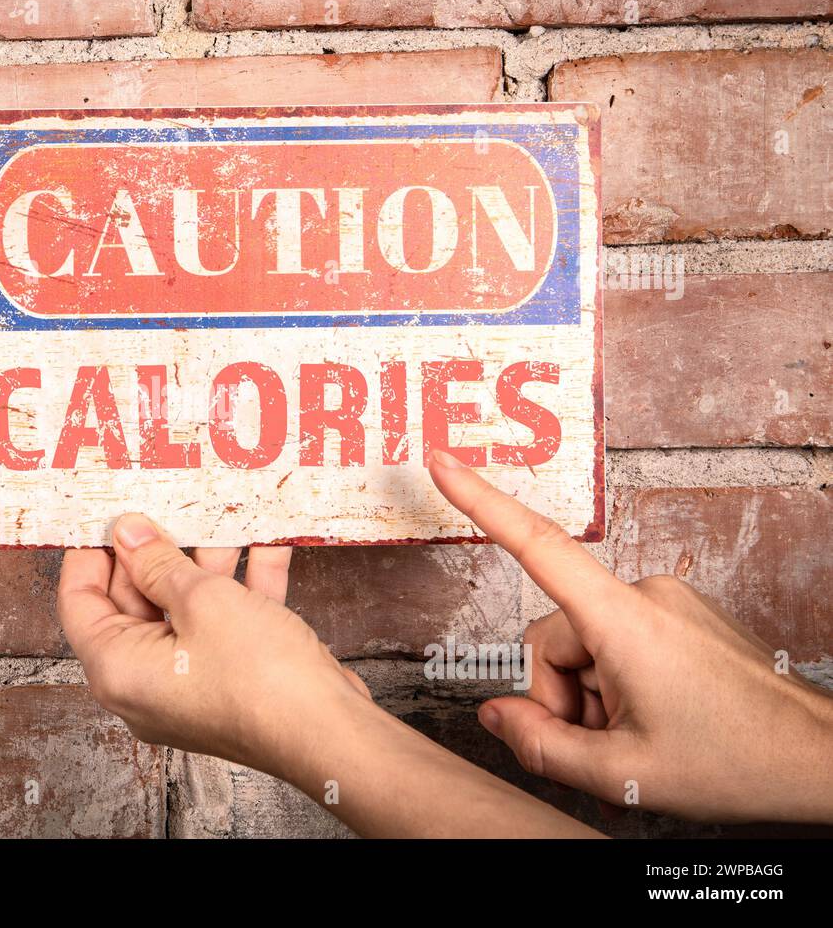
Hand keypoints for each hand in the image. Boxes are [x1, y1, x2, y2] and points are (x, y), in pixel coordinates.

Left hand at [57, 514, 369, 778]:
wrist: (329, 732)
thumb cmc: (260, 678)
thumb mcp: (203, 600)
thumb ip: (159, 562)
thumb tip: (128, 534)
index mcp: (117, 670)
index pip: (79, 604)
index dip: (89, 555)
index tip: (106, 517)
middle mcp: (144, 683)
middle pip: (134, 603)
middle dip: (158, 551)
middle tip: (169, 505)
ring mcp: (188, 683)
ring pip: (186, 610)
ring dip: (208, 562)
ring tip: (224, 516)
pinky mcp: (229, 681)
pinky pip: (223, 625)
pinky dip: (242, 587)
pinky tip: (268, 545)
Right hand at [429, 450, 832, 823]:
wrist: (820, 761)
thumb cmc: (739, 762)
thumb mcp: (622, 773)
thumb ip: (540, 745)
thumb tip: (496, 715)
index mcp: (622, 620)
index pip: (535, 546)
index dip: (480, 502)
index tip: (442, 463)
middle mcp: (643, 595)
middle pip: (554, 638)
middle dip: (562, 697)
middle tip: (600, 749)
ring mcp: (665, 603)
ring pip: (585, 646)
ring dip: (593, 698)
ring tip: (634, 744)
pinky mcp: (682, 616)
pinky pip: (618, 643)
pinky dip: (618, 687)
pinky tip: (650, 725)